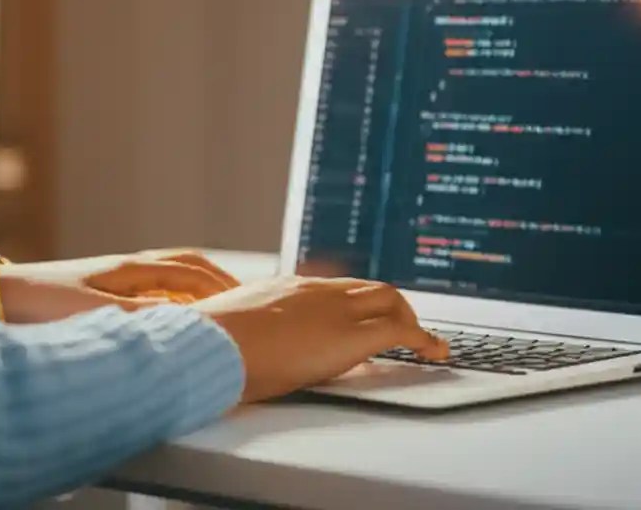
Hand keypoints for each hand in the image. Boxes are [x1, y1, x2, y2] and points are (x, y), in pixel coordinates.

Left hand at [0, 250, 239, 322]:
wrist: (1, 297)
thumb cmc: (44, 305)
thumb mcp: (97, 314)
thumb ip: (141, 317)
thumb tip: (184, 321)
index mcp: (132, 269)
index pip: (192, 274)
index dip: (223, 289)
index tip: (249, 305)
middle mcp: (128, 267)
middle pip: (187, 266)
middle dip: (219, 281)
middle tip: (246, 299)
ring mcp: (115, 276)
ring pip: (171, 275)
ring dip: (199, 287)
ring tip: (220, 305)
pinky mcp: (102, 289)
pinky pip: (153, 287)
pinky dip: (176, 297)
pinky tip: (177, 316)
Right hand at [196, 275, 448, 402]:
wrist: (208, 344)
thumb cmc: (206, 345)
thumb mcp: (224, 331)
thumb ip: (241, 334)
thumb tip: (231, 351)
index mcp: (284, 289)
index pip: (333, 289)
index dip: (354, 303)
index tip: (361, 317)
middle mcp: (314, 291)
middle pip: (367, 288)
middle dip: (391, 306)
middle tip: (403, 328)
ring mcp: (333, 309)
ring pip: (388, 298)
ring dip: (409, 319)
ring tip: (424, 342)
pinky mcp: (349, 335)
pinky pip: (398, 330)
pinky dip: (423, 339)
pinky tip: (434, 352)